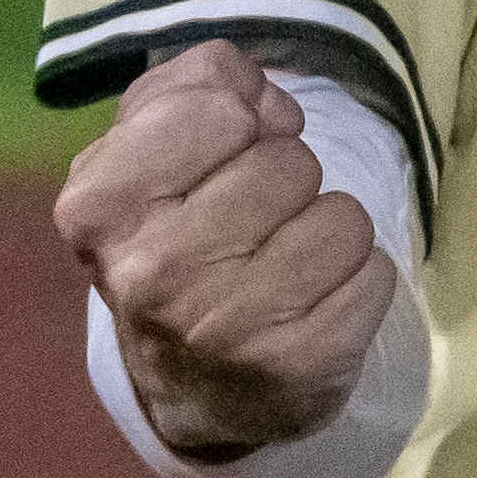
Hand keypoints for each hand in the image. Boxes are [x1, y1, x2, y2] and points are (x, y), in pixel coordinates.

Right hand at [53, 38, 397, 458]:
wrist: (200, 391)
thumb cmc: (180, 243)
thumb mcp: (150, 152)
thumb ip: (195, 86)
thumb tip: (263, 96)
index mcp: (101, 207)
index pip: (216, 104)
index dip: (239, 120)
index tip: (222, 160)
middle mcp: (150, 272)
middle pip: (289, 161)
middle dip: (285, 180)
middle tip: (252, 226)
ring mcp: (223, 327)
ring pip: (342, 215)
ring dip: (326, 230)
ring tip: (282, 266)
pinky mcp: (297, 367)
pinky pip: (375, 271)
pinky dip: (357, 279)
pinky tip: (310, 307)